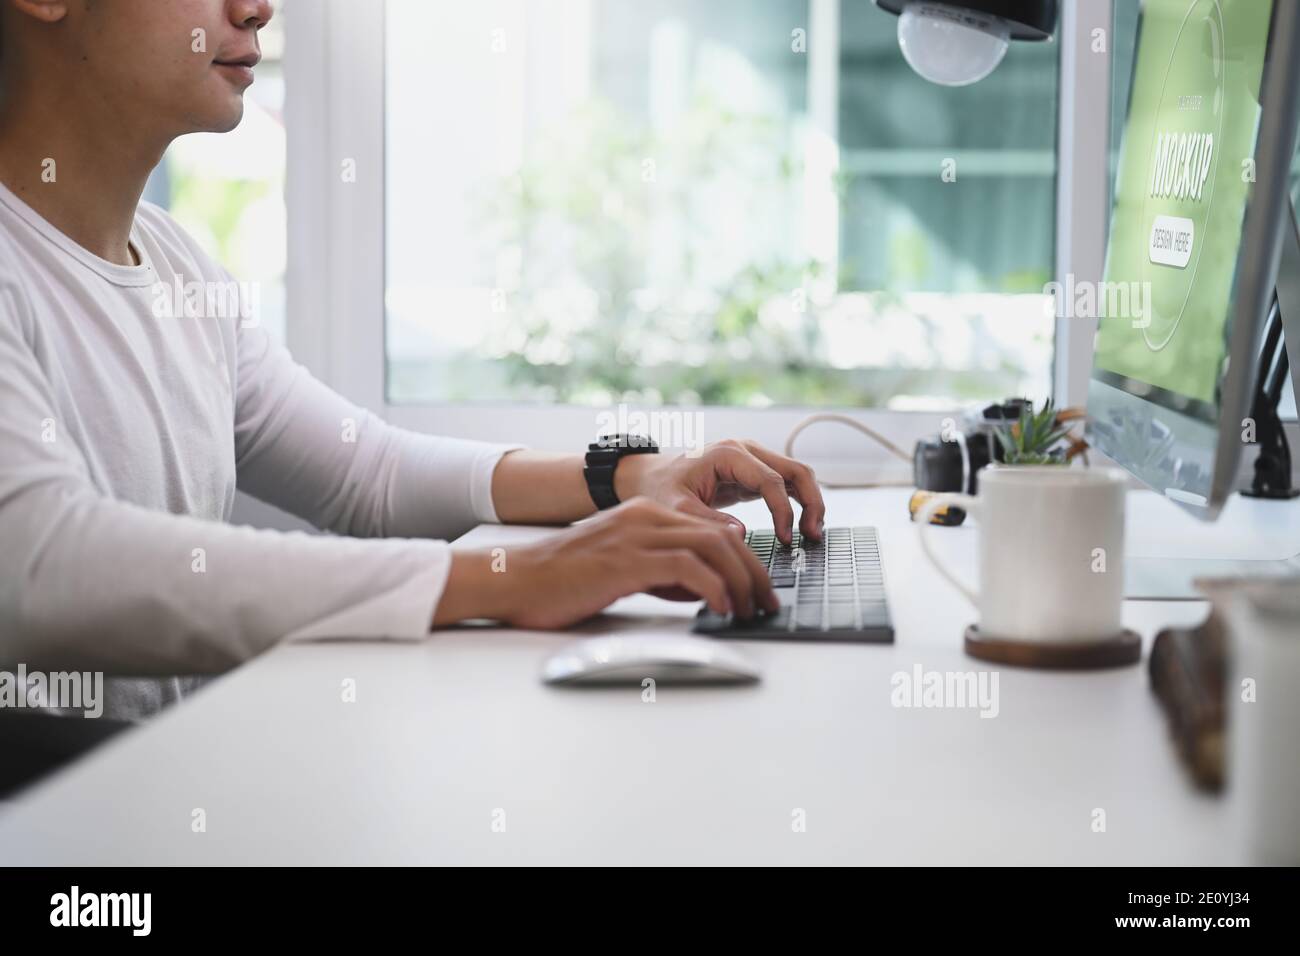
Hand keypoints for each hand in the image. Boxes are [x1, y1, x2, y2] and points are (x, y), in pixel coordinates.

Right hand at [434, 497, 779, 629]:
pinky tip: (722, 608)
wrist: (515, 580)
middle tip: (767, 603)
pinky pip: (689, 568)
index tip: (758, 589)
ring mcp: (638, 535)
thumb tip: (698, 589)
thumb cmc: (561, 582)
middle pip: (722, 538)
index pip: (712, 532)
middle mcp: (646, 517)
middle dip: (753, 573)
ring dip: (742, 582)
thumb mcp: (622, 570)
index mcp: (645, 514)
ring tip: (752, 610)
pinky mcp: (629, 559)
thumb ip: (660, 573)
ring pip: (714, 548)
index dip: (744, 560)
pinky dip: (715, 588)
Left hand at [614, 439, 824, 545]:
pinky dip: (798, 503)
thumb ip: (707, 521)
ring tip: (813, 534)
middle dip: (811, 502)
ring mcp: (752, 460)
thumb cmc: (659, 489)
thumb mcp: (676, 508)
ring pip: (797, 475)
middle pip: (796, 470)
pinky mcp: (753, 474)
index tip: (785, 539)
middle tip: (814, 535)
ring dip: (810, 502)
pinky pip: (786, 484)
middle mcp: (746, 450)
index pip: (771, 480)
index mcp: (728, 453)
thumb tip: (740, 535)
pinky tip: (801, 527)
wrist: (648, 478)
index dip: (783, 512)